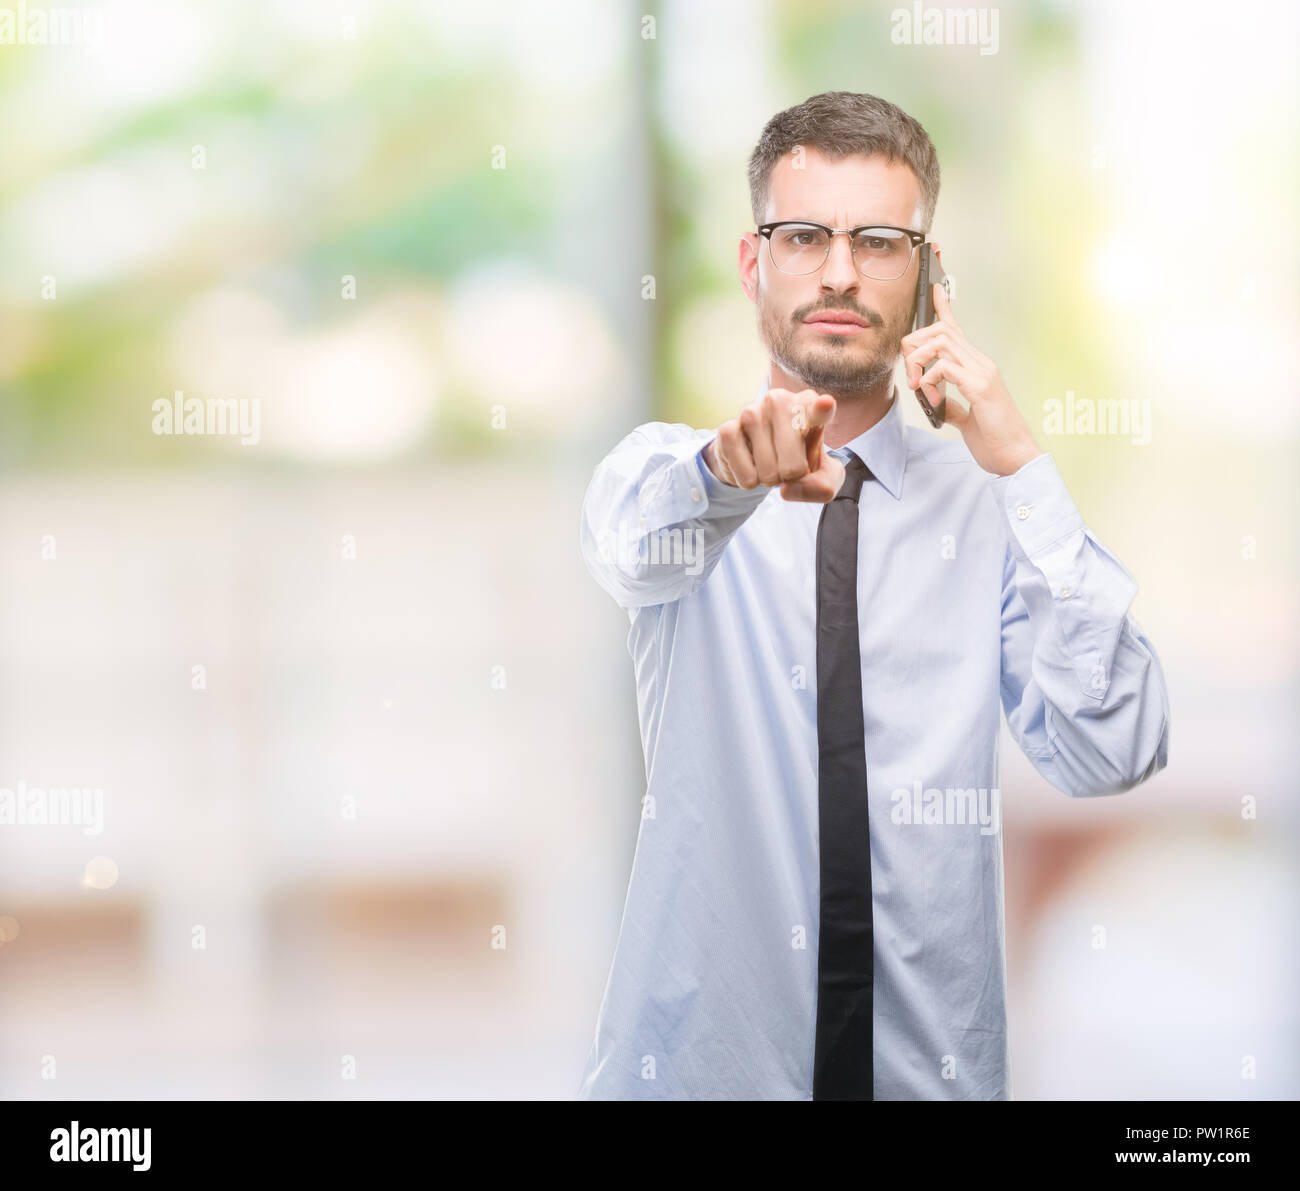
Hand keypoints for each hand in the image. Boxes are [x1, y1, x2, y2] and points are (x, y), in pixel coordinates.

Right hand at [703, 388, 845, 502]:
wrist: (759, 455)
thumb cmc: (799, 458)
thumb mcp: (823, 476)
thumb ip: (823, 487)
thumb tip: (787, 489)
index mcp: (809, 406)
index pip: (819, 410)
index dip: (822, 410)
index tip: (825, 405)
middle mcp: (780, 401)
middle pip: (794, 466)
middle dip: (792, 478)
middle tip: (788, 464)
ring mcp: (751, 412)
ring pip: (769, 472)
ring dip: (770, 479)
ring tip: (770, 462)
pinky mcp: (727, 429)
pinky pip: (745, 474)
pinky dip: (749, 481)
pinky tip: (751, 465)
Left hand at [900, 264, 1042, 476]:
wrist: (1016, 456)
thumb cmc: (996, 439)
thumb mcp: (967, 420)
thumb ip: (953, 407)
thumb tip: (939, 403)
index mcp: (977, 368)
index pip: (957, 330)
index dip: (944, 309)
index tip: (935, 290)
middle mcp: (981, 363)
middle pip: (941, 330)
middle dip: (915, 345)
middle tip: (909, 372)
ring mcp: (983, 373)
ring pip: (941, 343)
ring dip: (919, 361)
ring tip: (917, 386)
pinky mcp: (981, 387)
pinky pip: (945, 368)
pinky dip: (929, 381)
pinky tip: (932, 399)